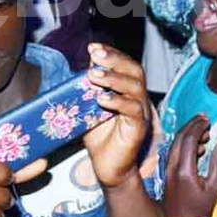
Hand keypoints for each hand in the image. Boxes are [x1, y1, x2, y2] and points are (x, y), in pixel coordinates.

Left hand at [82, 44, 151, 188]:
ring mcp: (141, 113)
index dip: (112, 54)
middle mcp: (138, 98)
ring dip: (114, 78)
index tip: (94, 47)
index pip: (126, 65)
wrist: (110, 169)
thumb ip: (85, 91)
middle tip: (96, 54)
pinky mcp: (139, 129)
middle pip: (135, 71)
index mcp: (128, 90)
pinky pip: (133, 110)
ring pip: (135, 88)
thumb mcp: (88, 109)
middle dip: (115, 59)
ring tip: (93, 74)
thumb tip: (75, 70)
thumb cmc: (100, 138)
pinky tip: (103, 99)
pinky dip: (119, 102)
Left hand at [161, 115, 216, 216]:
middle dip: (192, 125)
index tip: (208, 119)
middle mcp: (172, 167)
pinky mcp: (168, 174)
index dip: (198, 126)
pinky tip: (198, 146)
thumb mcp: (214, 187)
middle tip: (204, 118)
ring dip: (188, 134)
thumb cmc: (200, 209)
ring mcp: (168, 170)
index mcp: (184, 169)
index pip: (189, 139)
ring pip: (176, 144)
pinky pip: (175, 152)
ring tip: (204, 131)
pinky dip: (185, 144)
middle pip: (180, 138)